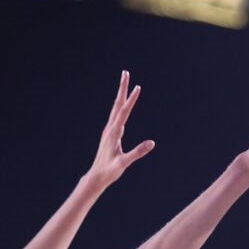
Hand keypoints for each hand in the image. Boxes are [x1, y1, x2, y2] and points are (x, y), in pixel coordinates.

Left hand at [87, 71, 155, 187]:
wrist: (97, 176)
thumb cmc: (109, 170)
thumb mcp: (124, 163)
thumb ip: (137, 152)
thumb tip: (152, 143)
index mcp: (114, 133)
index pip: (124, 112)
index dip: (131, 100)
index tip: (138, 87)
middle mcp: (110, 128)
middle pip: (117, 104)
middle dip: (122, 88)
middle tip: (125, 73)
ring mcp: (109, 130)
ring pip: (116, 108)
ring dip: (121, 94)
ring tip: (125, 83)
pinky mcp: (110, 134)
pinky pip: (116, 115)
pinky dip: (120, 106)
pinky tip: (122, 105)